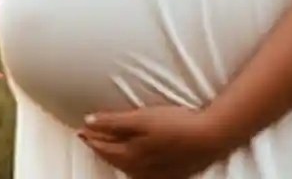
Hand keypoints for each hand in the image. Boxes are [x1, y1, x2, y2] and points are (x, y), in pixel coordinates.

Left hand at [76, 105, 234, 177]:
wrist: (210, 137)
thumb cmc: (176, 124)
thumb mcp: (140, 118)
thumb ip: (112, 121)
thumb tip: (87, 122)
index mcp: (129, 155)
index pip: (102, 147)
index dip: (90, 136)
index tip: (81, 129)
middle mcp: (139, 169)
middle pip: (114, 159)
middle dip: (100, 147)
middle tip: (90, 137)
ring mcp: (155, 173)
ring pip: (128, 168)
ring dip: (117, 157)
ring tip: (110, 148)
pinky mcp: (171, 174)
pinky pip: (144, 173)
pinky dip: (134, 166)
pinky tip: (138, 162)